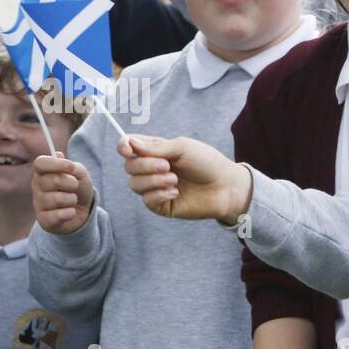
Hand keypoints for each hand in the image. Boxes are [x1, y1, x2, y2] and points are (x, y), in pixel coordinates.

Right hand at [32, 152, 94, 234]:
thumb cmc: (78, 188)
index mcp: (42, 172)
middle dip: (71, 183)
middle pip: (53, 180)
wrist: (83, 210)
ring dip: (72, 199)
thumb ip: (71, 166)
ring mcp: (38, 204)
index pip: (40, 163)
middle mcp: (37, 186)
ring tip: (72, 201)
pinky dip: (70, 213)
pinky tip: (69, 213)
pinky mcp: (44, 220)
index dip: (56, 163)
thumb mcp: (79, 173)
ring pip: (57, 199)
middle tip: (75, 186)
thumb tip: (59, 155)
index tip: (71, 167)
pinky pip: (59, 215)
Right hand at [118, 134, 251, 222]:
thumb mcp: (182, 147)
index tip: (129, 150)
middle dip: (145, 166)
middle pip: (129, 167)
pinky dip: (160, 195)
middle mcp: (151, 169)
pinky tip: (176, 192)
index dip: (124, 146)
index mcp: (155, 151)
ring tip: (175, 180)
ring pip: (134, 184)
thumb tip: (130, 143)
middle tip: (167, 165)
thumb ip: (155, 147)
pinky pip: (147, 201)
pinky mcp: (161, 205)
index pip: (128, 147)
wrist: (225, 186)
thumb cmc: (207, 162)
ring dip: (153, 181)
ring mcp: (155, 188)